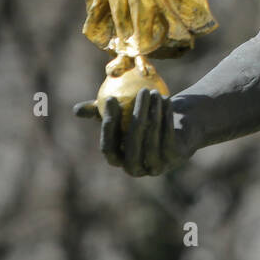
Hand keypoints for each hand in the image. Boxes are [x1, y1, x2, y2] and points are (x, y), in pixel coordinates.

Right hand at [74, 90, 188, 176]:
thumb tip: (76, 110)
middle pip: (132, 144)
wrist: (182, 127)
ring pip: (151, 139)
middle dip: (135, 116)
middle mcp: (136, 168)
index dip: (108, 126)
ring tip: (153, 92)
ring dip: (152, 112)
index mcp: (119, 160)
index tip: (111, 99)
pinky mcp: (174, 158)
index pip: (109, 148)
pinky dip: (166, 117)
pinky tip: (165, 99)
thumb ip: (101, 112)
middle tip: (140, 92)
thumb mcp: (123, 114)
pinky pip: (167, 137)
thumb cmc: (146, 118)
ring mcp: (155, 165)